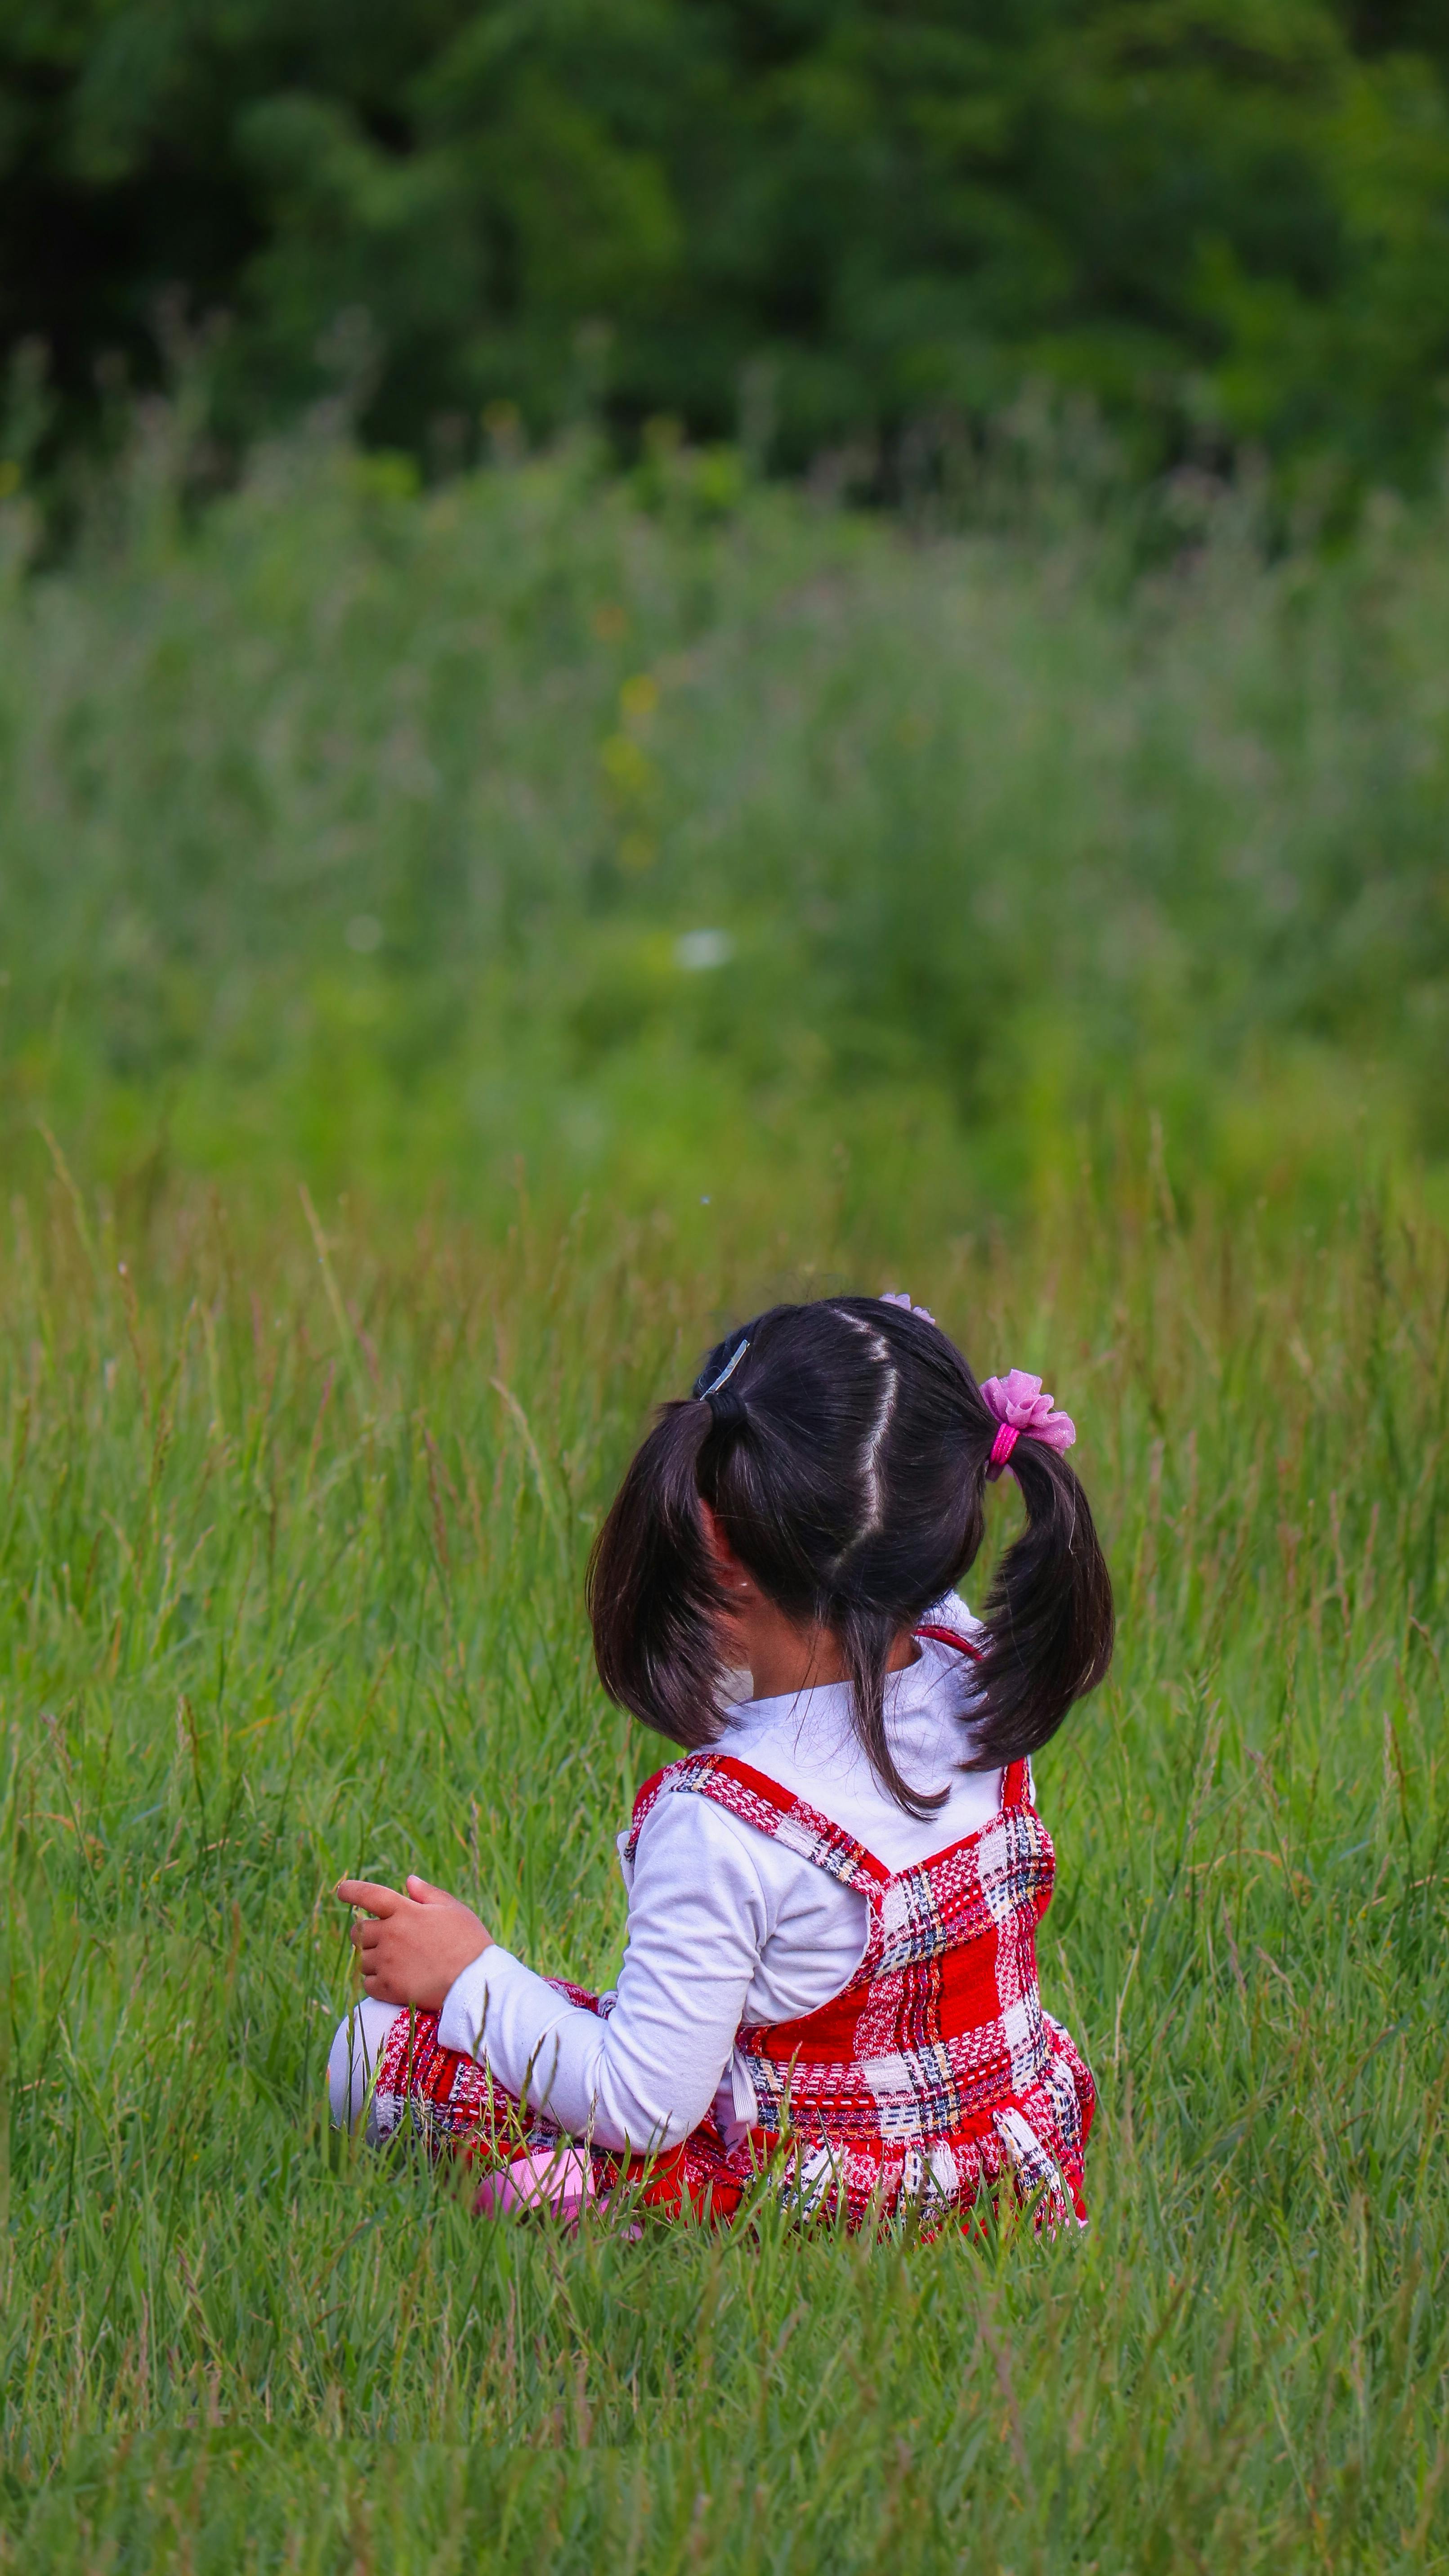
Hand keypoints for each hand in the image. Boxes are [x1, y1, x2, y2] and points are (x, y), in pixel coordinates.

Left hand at [335, 1873, 492, 2010]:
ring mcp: (388, 1963)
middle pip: (358, 1931)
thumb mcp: (453, 1910)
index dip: (352, 1890)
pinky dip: (374, 1981)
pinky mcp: (389, 1988)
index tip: (342, 1890)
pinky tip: (391, 1981)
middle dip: (364, 1933)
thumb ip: (428, 1894)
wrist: (476, 1984)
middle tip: (381, 1938)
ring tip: (392, 1962)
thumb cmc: (470, 1942)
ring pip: (361, 1959)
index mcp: (405, 1911)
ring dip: (371, 1959)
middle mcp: (391, 1935)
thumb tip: (409, 1880)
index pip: (369, 1895)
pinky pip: (367, 1984)